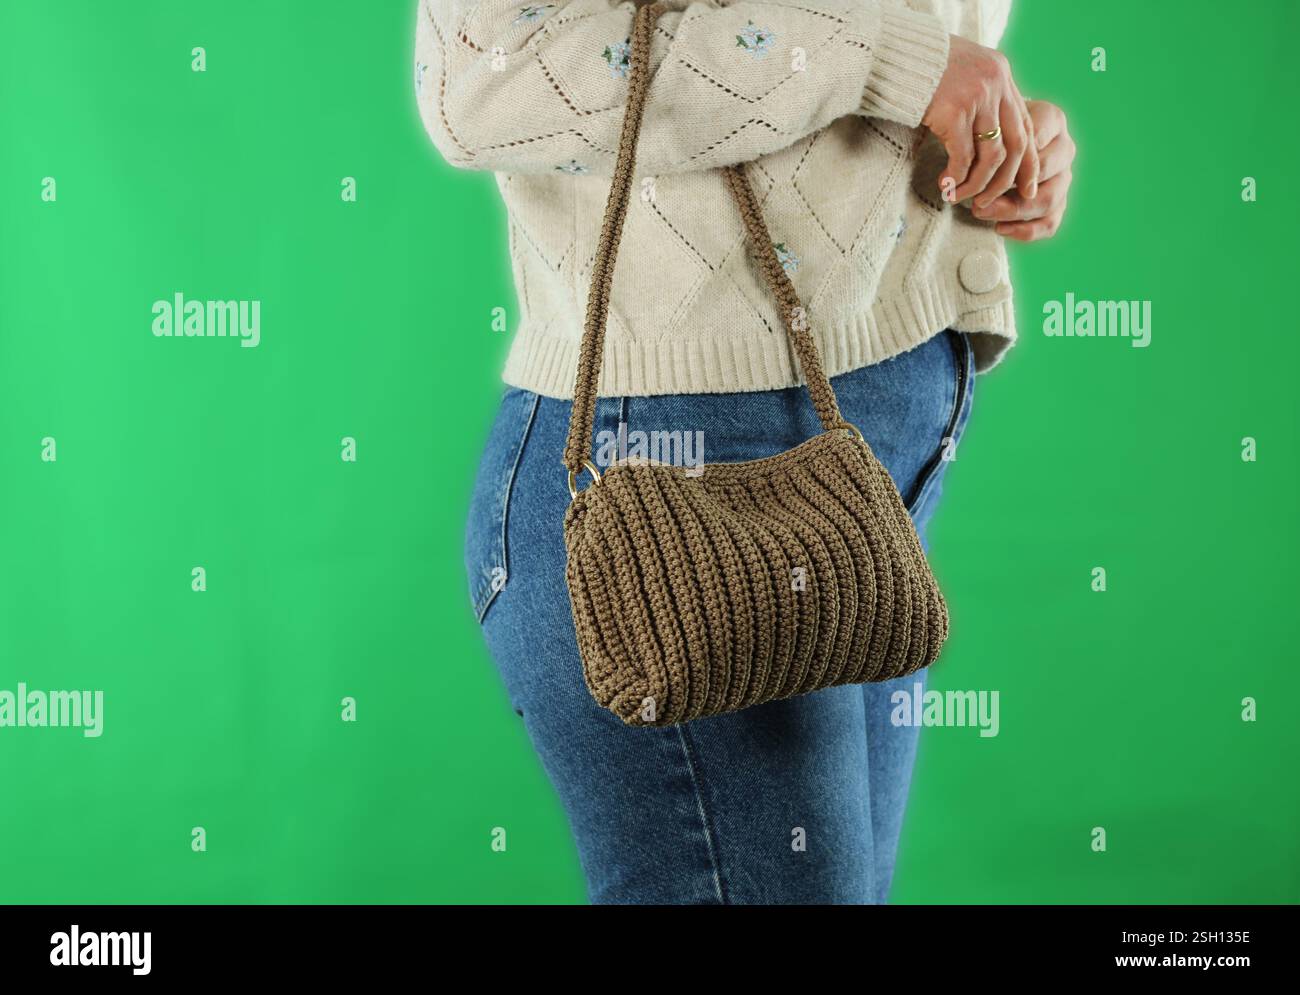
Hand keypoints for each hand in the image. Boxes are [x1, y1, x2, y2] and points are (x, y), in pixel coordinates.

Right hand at [922, 35, 1038, 206]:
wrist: (893, 54)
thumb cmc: (921, 70)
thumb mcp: (962, 75)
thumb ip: (980, 99)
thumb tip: (987, 138)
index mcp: (1002, 76)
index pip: (1027, 126)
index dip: (1029, 162)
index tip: (1026, 187)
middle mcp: (996, 84)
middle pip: (1015, 145)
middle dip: (1005, 181)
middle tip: (989, 203)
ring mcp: (978, 97)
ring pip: (991, 156)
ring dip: (976, 184)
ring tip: (960, 197)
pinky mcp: (954, 110)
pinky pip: (962, 156)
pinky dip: (956, 176)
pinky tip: (945, 184)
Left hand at [970, 99, 1074, 240]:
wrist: (1002, 142)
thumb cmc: (995, 130)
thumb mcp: (993, 124)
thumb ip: (990, 138)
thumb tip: (967, 167)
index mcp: (1053, 120)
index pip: (1032, 141)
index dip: (1004, 160)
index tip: (976, 172)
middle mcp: (1064, 148)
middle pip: (1041, 173)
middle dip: (1004, 188)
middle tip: (975, 198)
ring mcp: (1065, 177)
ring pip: (1047, 200)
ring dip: (1012, 211)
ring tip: (981, 212)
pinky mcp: (1060, 202)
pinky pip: (1050, 222)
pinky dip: (1025, 230)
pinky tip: (999, 228)